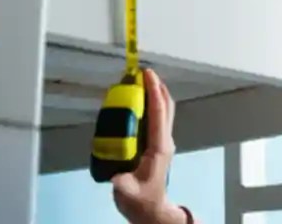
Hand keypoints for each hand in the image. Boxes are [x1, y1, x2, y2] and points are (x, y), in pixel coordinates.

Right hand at [111, 70, 187, 223]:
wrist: (150, 209)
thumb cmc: (141, 200)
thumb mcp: (127, 192)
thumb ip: (121, 182)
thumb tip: (115, 173)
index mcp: (158, 148)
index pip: (159, 114)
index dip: (153, 92)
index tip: (147, 74)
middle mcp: (163, 140)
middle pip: (166, 106)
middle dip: (156, 86)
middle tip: (141, 71)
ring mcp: (162, 141)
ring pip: (163, 110)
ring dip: (153, 92)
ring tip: (137, 80)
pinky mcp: (156, 143)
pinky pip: (155, 117)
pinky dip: (148, 103)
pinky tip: (134, 99)